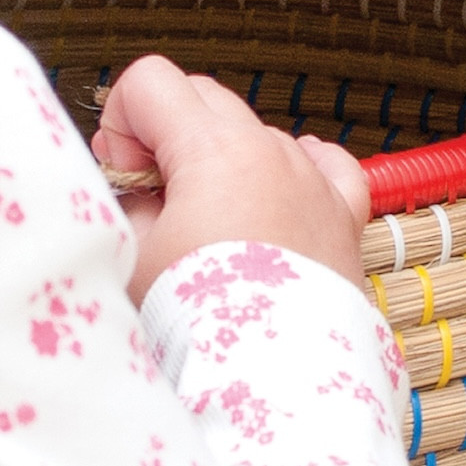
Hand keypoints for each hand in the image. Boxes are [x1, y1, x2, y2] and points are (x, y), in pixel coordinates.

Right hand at [92, 55, 370, 302]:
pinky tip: (272, 202)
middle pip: (200, 97)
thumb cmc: (199, 321)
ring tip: (207, 228)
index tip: (124, 180)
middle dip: (164, 136)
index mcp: (215, 148)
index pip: (149, 82)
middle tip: (152, 200)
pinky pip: (322, 163)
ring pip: (254, 132)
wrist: (276, 383)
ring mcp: (313, 178)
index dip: (121, 124)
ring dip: (220, 161)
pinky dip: (292, 171)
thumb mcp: (131, 254)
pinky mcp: (343, 217)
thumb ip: (126, 202)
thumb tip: (138, 190)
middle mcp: (271, 149)